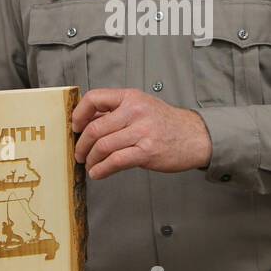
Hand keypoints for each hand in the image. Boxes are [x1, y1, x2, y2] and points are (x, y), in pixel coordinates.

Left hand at [71, 88, 211, 179]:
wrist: (194, 136)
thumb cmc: (166, 123)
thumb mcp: (141, 107)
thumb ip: (115, 113)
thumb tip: (86, 122)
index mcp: (131, 97)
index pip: (94, 98)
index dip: (79, 114)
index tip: (75, 127)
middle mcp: (135, 111)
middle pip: (95, 128)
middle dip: (81, 144)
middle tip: (79, 153)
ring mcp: (142, 131)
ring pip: (103, 146)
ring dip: (91, 159)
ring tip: (90, 165)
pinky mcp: (147, 152)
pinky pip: (115, 161)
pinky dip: (101, 169)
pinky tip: (98, 173)